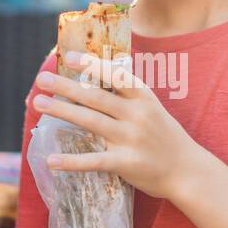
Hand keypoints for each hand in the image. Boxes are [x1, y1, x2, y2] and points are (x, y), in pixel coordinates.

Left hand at [31, 50, 197, 200]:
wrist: (188, 171)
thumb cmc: (165, 137)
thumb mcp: (153, 108)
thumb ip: (129, 95)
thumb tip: (97, 76)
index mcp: (144, 98)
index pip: (116, 75)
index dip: (93, 65)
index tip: (71, 57)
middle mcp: (137, 115)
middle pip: (96, 97)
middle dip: (66, 87)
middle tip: (42, 79)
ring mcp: (131, 139)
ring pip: (91, 122)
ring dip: (62, 111)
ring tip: (39, 104)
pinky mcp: (126, 163)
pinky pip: (94, 161)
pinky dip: (71, 162)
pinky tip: (51, 160)